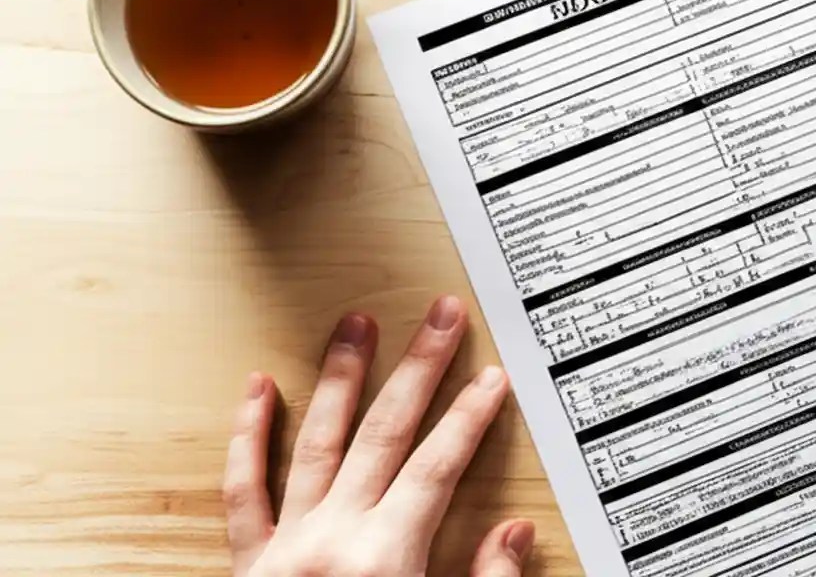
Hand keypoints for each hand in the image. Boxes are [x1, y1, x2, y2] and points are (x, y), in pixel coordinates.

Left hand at [222, 296, 533, 575]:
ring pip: (317, 440)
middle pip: (388, 432)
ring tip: (355, 326)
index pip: (441, 465)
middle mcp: (334, 538)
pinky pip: (244, 489)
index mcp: (387, 558)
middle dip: (420, 368)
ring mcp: (287, 544)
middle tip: (439, 317)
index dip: (471, 417)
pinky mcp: (249, 562)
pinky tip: (257, 387)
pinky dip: (248, 435)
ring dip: (341, 378)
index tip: (491, 378)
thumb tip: (516, 536)